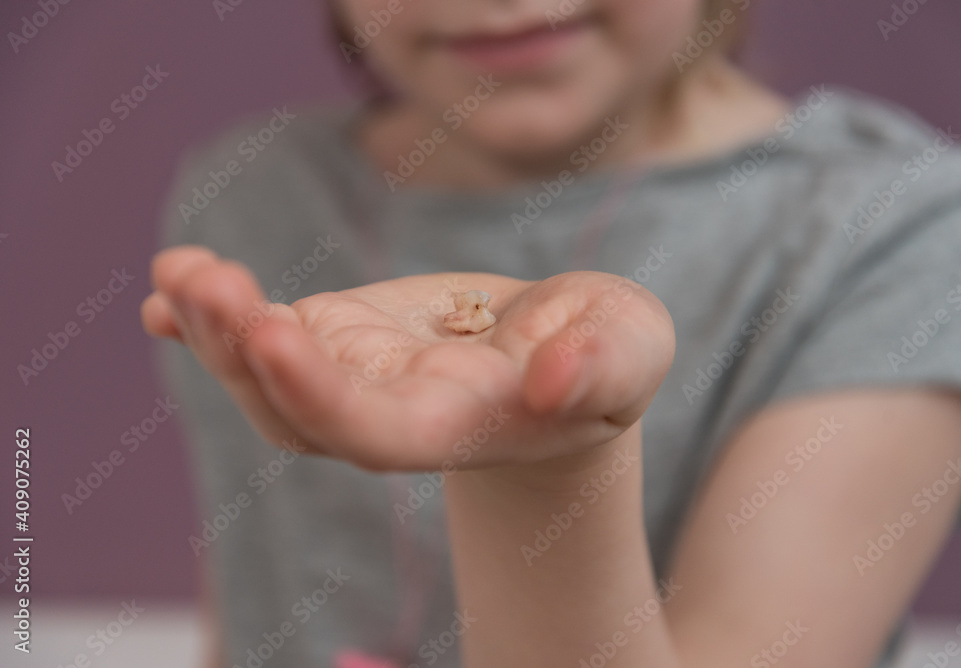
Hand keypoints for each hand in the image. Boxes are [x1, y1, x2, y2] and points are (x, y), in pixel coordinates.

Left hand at [141, 246, 673, 471]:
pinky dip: (209, 322)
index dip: (322, 395)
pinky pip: (265, 339)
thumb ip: (601, 366)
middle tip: (208, 281)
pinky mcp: (340, 341)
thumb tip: (553, 381)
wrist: (562, 356)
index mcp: (462, 425)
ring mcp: (359, 381)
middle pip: (300, 414)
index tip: (271, 331)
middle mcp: (395, 418)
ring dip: (215, 330)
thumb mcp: (626, 348)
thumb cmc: (603, 352)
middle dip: (244, 353)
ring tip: (182, 271)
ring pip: (269, 379)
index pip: (380, 433)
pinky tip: (169, 289)